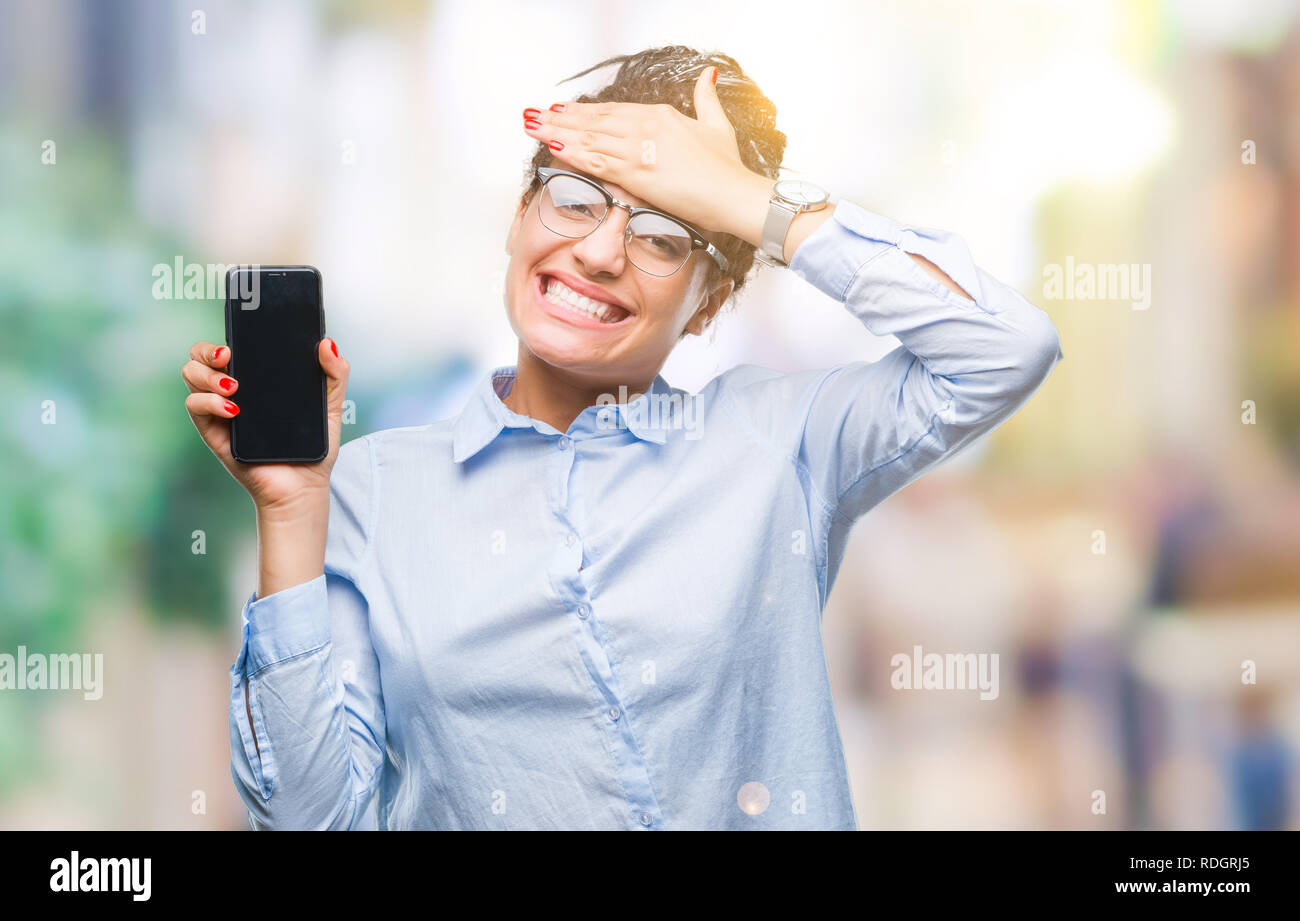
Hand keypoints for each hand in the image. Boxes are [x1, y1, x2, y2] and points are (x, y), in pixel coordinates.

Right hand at [181, 338, 349, 515]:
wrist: (303, 486)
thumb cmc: (313, 447)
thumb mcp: (331, 405)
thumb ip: (335, 373)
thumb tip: (326, 342)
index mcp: (255, 380)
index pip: (229, 348)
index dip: (225, 335)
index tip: (238, 336)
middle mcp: (231, 391)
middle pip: (200, 357)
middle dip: (207, 350)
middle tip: (228, 357)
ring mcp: (219, 410)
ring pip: (191, 375)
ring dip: (206, 375)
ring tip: (234, 387)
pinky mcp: (213, 432)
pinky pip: (194, 406)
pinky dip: (208, 402)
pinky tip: (233, 408)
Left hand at [522, 67, 762, 235]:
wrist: (733, 193)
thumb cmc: (727, 167)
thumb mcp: (716, 124)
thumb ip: (706, 98)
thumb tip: (708, 75)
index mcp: (662, 115)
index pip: (613, 110)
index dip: (585, 110)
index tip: (564, 109)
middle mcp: (645, 127)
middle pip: (594, 120)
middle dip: (561, 118)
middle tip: (535, 115)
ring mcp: (638, 149)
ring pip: (589, 137)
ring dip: (557, 132)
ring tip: (533, 127)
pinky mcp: (635, 172)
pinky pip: (596, 160)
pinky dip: (572, 152)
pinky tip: (552, 146)